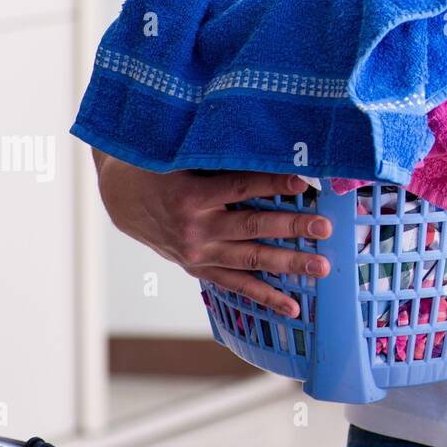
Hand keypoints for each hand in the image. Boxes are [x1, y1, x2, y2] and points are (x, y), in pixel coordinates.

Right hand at [94, 153, 331, 316]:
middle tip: (324, 226)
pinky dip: (265, 296)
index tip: (304, 179)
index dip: (272, 182)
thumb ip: (215, 152)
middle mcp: (195, 229)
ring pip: (250, 260)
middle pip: (251, 227)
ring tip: (321, 266)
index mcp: (190, 196)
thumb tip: (263, 141)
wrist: (122, 199)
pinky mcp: (200, 267)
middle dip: (291, 227)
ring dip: (288, 263)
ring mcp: (198, 254)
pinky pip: (237, 285)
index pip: (239, 187)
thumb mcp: (178, 153)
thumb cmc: (158, 167)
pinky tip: (293, 305)